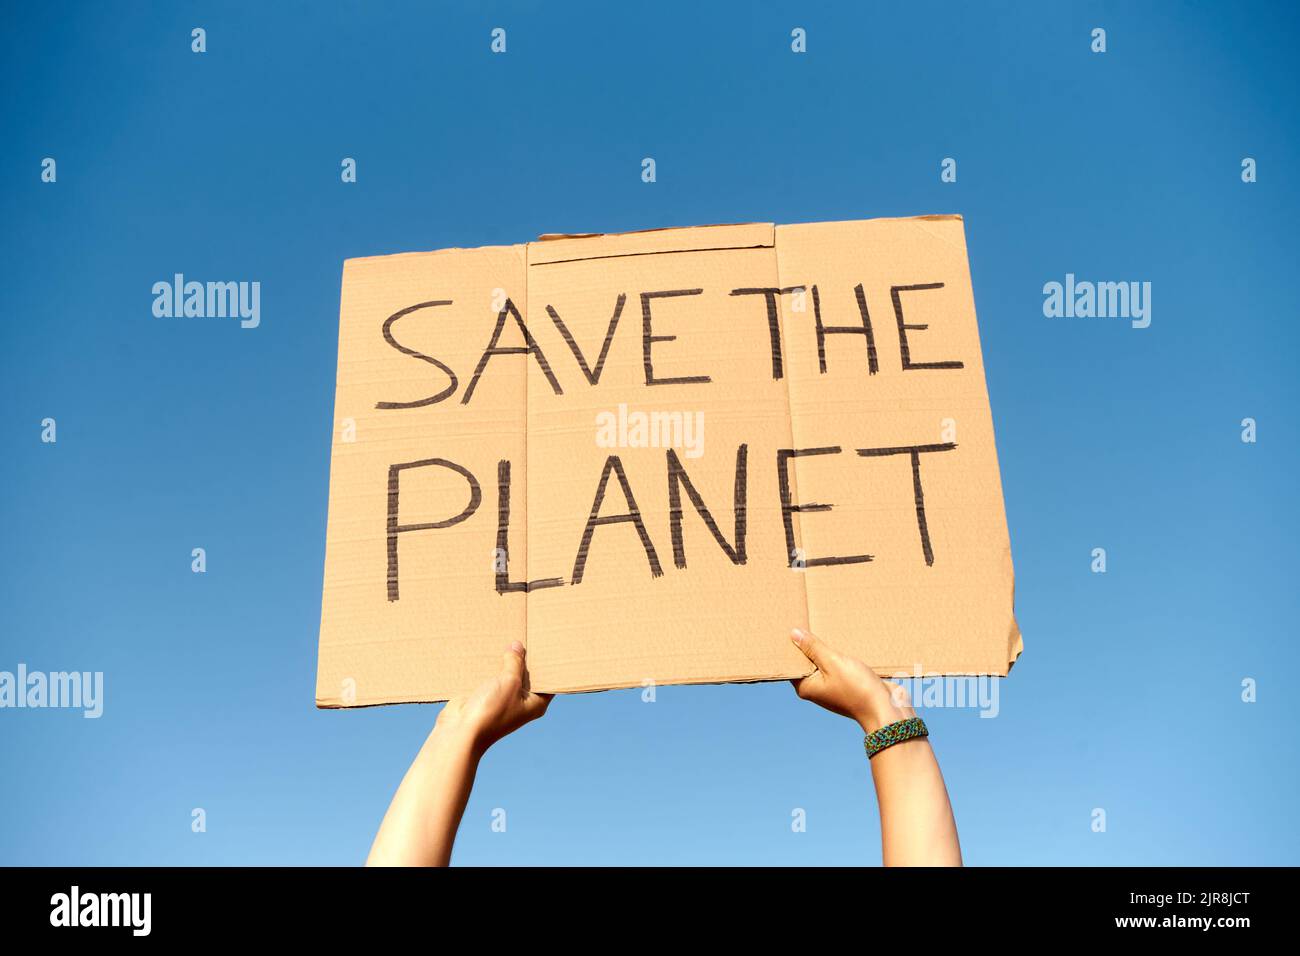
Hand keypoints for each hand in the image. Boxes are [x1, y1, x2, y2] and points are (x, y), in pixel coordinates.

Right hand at [434, 641, 552, 755]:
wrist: (460, 731)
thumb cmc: (492, 710)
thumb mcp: (510, 682)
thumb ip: (515, 662)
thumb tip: (517, 646)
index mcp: (535, 704)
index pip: (548, 682)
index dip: (549, 665)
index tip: (548, 646)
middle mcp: (521, 703)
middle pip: (527, 676)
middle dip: (525, 659)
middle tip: (528, 636)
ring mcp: (502, 700)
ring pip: (507, 676)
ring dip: (505, 662)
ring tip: (508, 638)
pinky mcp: (485, 697)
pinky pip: (491, 678)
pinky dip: (489, 667)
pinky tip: (489, 650)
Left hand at [789, 628, 912, 732]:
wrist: (887, 709)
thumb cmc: (858, 689)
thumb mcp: (833, 663)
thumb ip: (813, 648)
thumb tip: (793, 634)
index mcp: (807, 687)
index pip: (792, 664)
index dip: (790, 647)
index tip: (788, 628)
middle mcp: (817, 689)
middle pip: (807, 662)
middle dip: (809, 644)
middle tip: (806, 621)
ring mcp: (833, 687)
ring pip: (824, 663)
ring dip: (826, 649)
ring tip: (823, 625)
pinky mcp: (847, 685)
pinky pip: (839, 666)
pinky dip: (839, 656)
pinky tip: (842, 640)